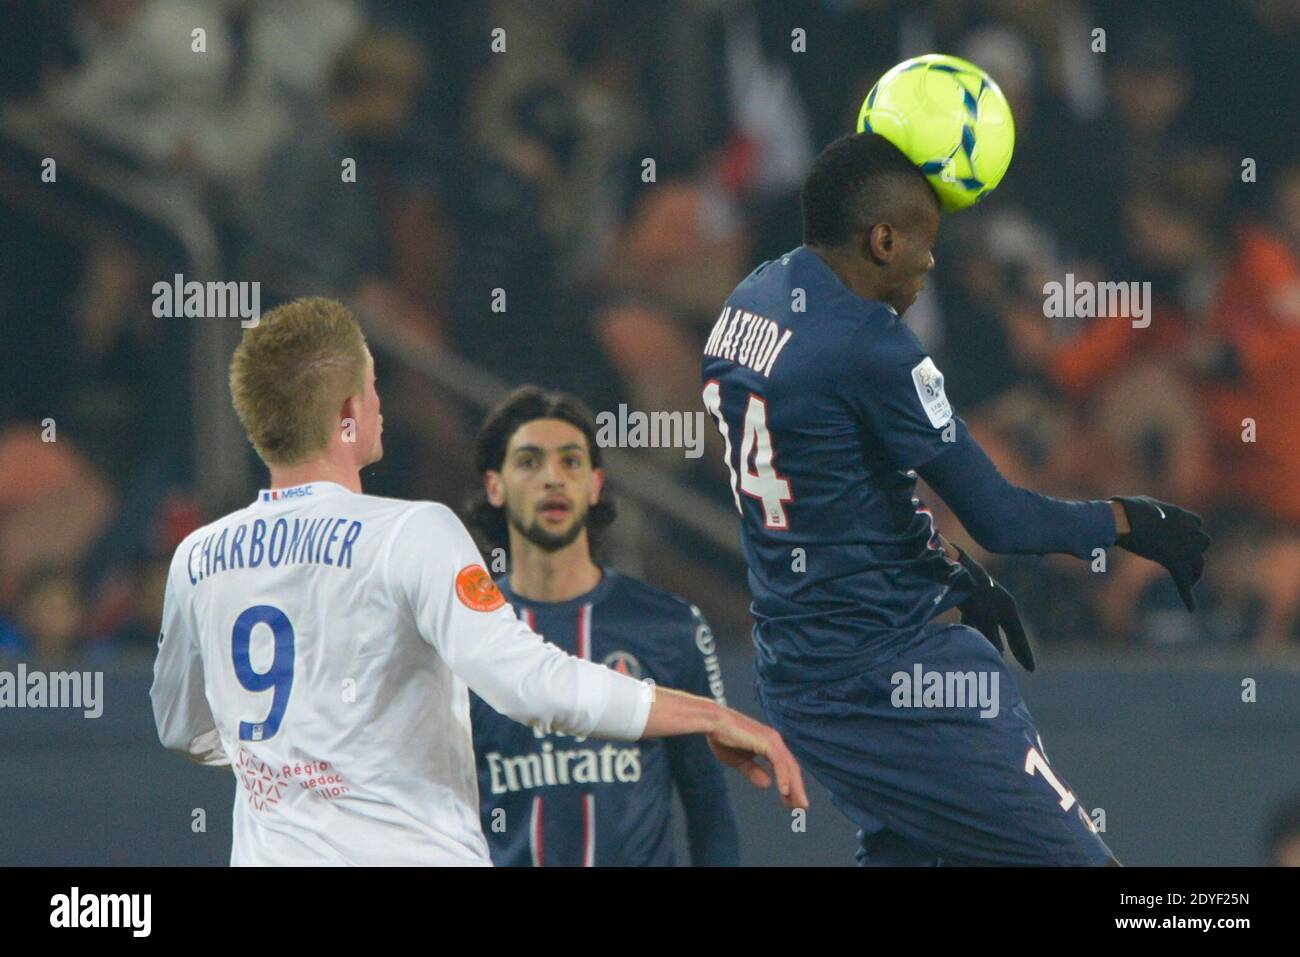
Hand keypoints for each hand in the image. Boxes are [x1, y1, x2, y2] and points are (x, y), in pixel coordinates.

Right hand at [706, 707, 808, 810]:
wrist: (713, 723)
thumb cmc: (723, 738)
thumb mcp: (739, 761)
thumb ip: (753, 771)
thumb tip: (767, 785)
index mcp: (769, 745)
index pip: (784, 768)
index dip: (790, 786)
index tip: (791, 804)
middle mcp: (774, 742)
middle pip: (791, 769)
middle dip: (797, 790)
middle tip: (802, 809)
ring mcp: (772, 740)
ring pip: (789, 767)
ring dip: (795, 787)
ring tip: (799, 806)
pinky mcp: (767, 741)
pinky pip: (779, 763)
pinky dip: (783, 777)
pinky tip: (785, 792)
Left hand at [954, 546, 1034, 670]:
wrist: (954, 569)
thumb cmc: (974, 596)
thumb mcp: (985, 621)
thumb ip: (992, 639)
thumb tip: (997, 655)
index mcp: (1008, 607)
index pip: (1018, 636)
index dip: (1023, 654)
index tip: (1030, 669)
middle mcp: (999, 603)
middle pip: (1005, 630)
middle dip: (1006, 647)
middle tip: (1013, 664)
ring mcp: (984, 599)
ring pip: (986, 625)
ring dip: (985, 638)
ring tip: (985, 654)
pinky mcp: (969, 597)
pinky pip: (973, 619)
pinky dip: (971, 629)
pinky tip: (965, 636)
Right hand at [1111, 496, 1210, 610]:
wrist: (1123, 520)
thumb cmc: (1127, 510)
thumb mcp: (1144, 505)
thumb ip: (1153, 512)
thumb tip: (1145, 512)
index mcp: (1183, 515)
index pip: (1197, 524)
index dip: (1190, 531)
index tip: (1181, 537)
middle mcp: (1189, 531)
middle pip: (1203, 543)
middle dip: (1195, 550)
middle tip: (1185, 559)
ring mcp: (1184, 547)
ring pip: (1198, 563)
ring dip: (1194, 571)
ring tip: (1189, 581)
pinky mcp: (1174, 562)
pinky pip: (1184, 582)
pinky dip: (1188, 596)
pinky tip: (1191, 608)